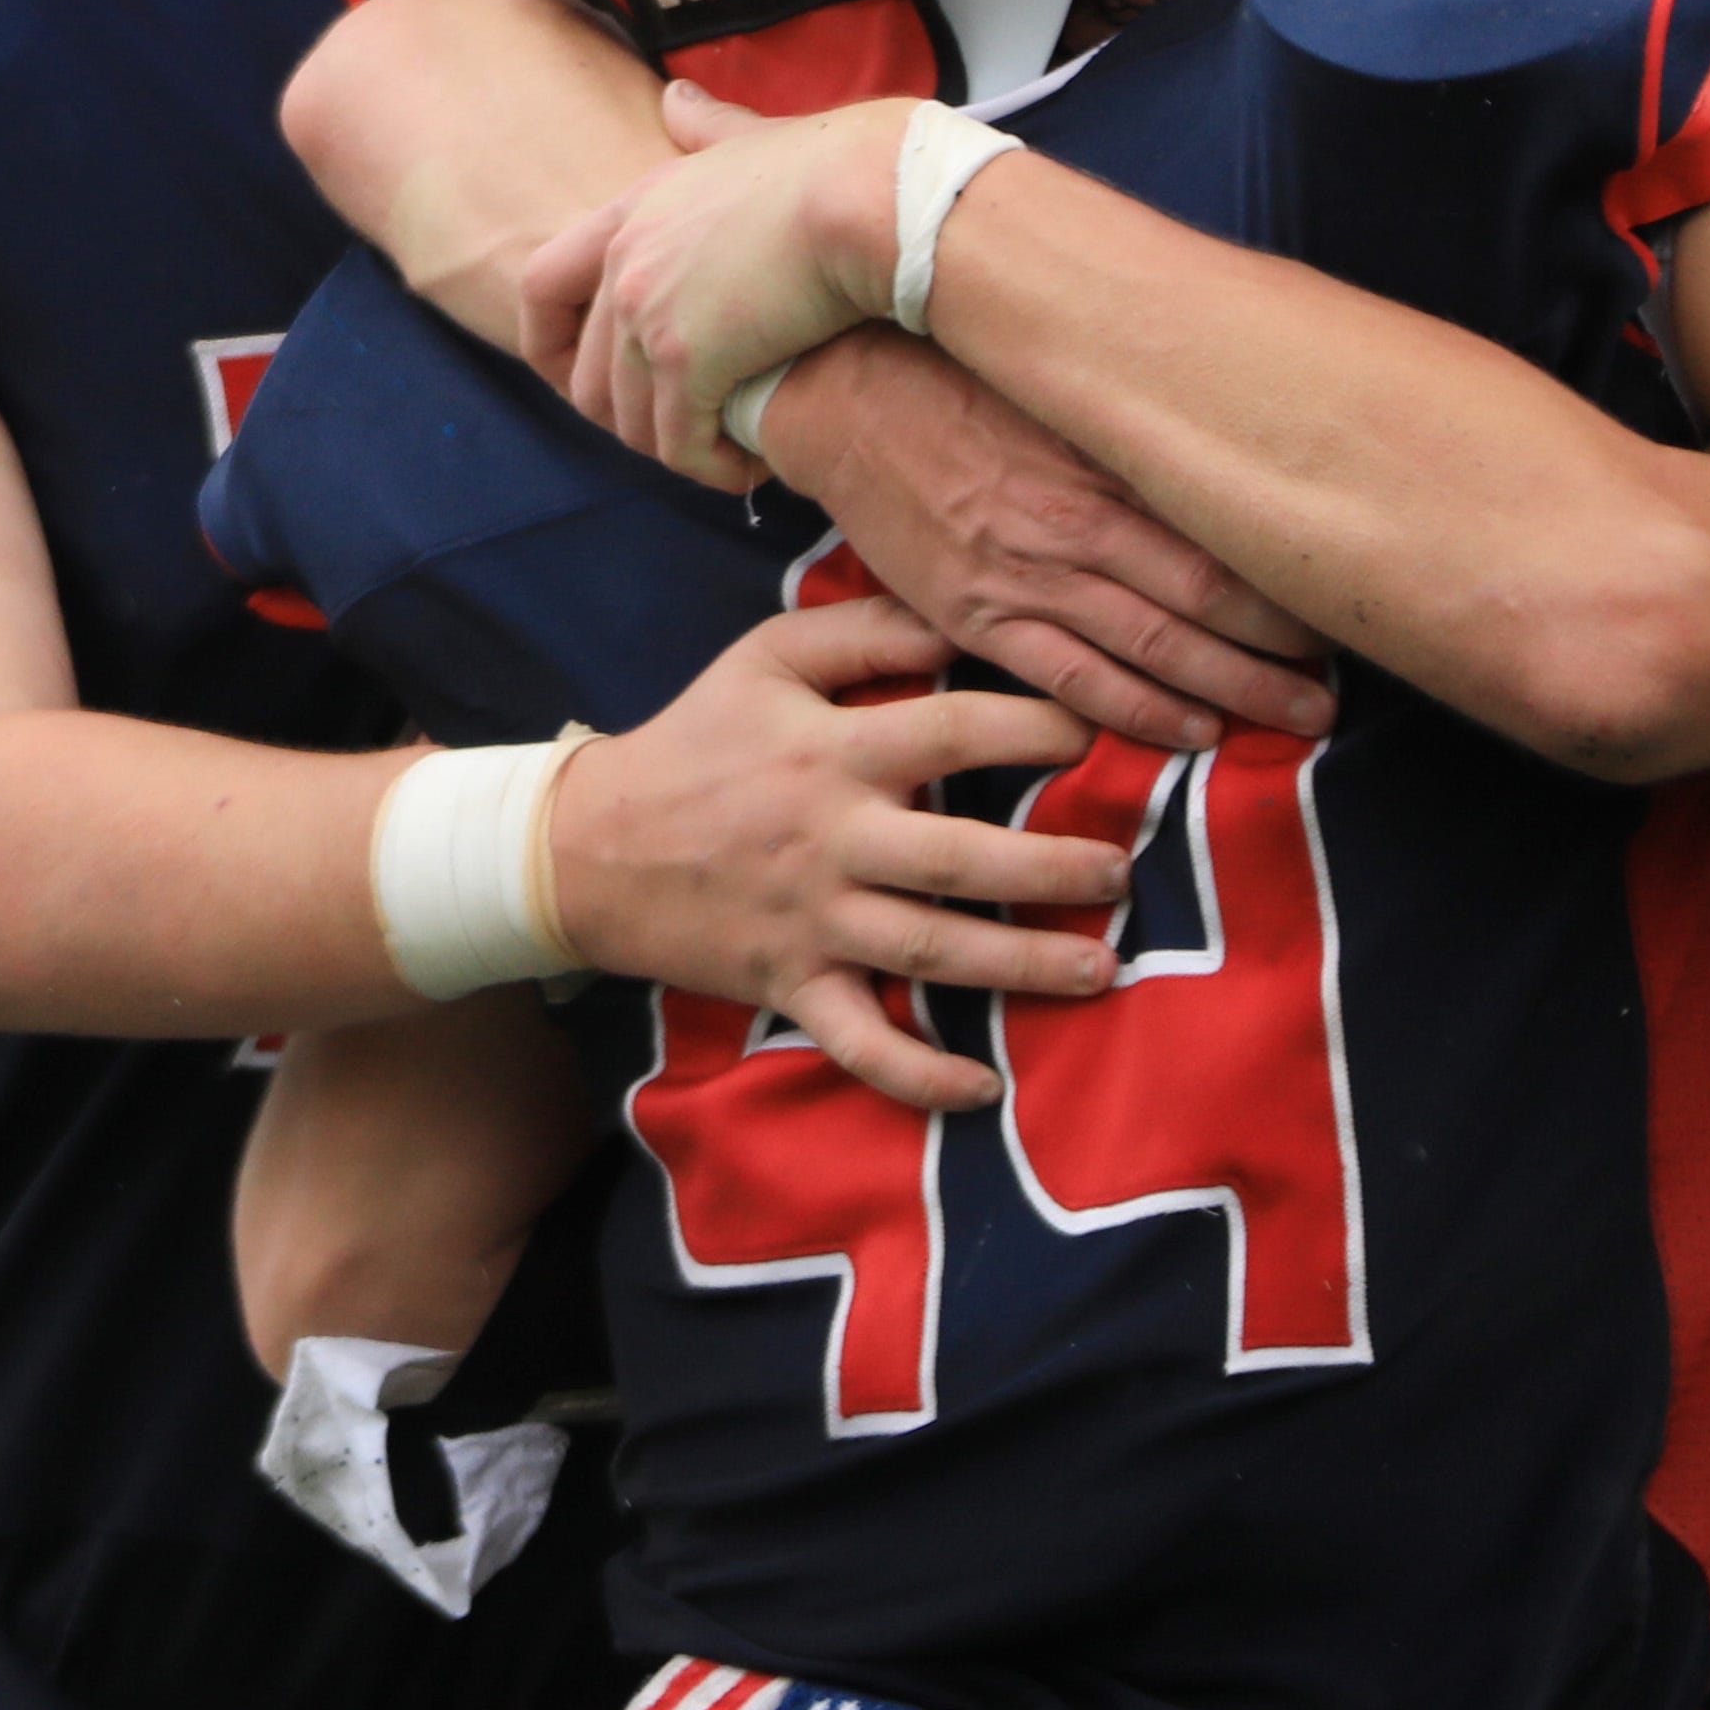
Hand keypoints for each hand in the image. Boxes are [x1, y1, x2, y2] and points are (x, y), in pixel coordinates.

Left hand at [521, 89, 912, 488]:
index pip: (541, 285)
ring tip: (729, 456)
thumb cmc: (842, 164)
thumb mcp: (753, 137)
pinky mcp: (685, 360)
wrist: (873, 195)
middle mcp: (625, 261)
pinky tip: (752, 468)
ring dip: (679, 450)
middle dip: (629, 419)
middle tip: (689, 435)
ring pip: (630, 420)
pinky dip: (713, 467)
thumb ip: (709, 126)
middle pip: (585, 374)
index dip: (550, 344)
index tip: (581, 380)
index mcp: (634, 209)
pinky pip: (679, 445)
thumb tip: (675, 98)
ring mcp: (646, 311)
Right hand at [545, 602, 1127, 1109]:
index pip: (954, 731)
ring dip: (1022, 966)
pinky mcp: (789, 985)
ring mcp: (813, 921)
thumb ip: (866, 630)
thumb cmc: (695, 739)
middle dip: (1052, 870)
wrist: (587, 847)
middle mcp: (833, 840)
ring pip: (931, 951)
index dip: (1035, 725)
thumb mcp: (768, 658)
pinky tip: (982, 1089)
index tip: (1099, 732)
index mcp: (834, 753)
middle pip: (961, 857)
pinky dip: (917, 1073)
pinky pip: (859, 1042)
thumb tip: (961, 620)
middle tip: (1121, 874)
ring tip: (1101, 968)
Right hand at [770, 329, 1334, 754]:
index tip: (1344, 600)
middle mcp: (1079, 522)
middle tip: (1341, 689)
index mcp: (1107, 457)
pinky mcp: (979, 614)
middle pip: (1208, 597)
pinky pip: (1072, 677)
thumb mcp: (1057, 383)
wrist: (842, 392)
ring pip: (1154, 646)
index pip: (1222, 525)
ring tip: (1300, 720)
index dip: (1288, 574)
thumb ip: (1132, 423)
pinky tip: (1193, 734)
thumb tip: (1220, 438)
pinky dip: (1138, 711)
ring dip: (1233, 690)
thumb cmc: (958, 375)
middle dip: (1281, 651)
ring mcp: (1028, 574)